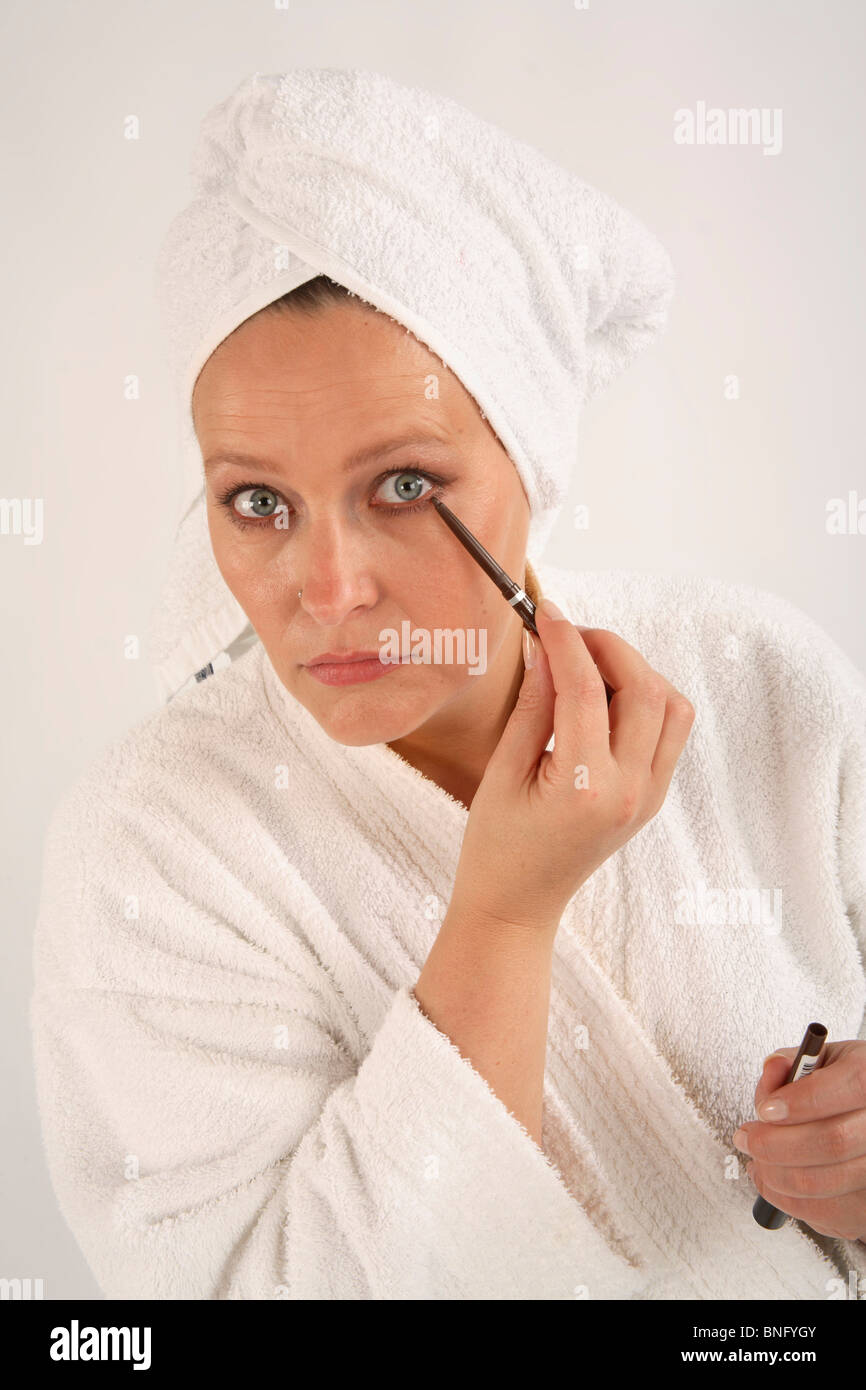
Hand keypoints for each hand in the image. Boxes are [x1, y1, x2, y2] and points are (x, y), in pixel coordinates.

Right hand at [447, 601, 695, 933]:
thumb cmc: (497, 845)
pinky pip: (669, 731)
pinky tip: (603, 698)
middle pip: (646, 688)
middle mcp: (629, 791)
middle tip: (566, 635)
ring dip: (635, 672)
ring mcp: (648, 796)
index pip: (585, 689)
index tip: (544, 612)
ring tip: (586, 668)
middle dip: (608, 647)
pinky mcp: (652, 797)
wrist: (518, 905)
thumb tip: (547, 646)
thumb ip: (533, 705)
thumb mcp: (502, 770)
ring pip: (672, 706)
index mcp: (584, 787)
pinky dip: (645, 699)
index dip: (565, 640)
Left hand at [732, 1041, 865, 1241]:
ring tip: (756, 1159)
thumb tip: (773, 1068)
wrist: (864, 1120)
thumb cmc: (844, 1089)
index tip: (764, 1110)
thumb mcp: (823, 1062)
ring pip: (824, 1182)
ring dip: (774, 1174)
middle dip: (775, 1143)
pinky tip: (771, 1180)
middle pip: (833, 1141)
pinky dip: (786, 1199)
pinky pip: (825, 1213)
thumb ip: (793, 1065)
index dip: (801, 1101)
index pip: (850, 1086)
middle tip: (747, 1137)